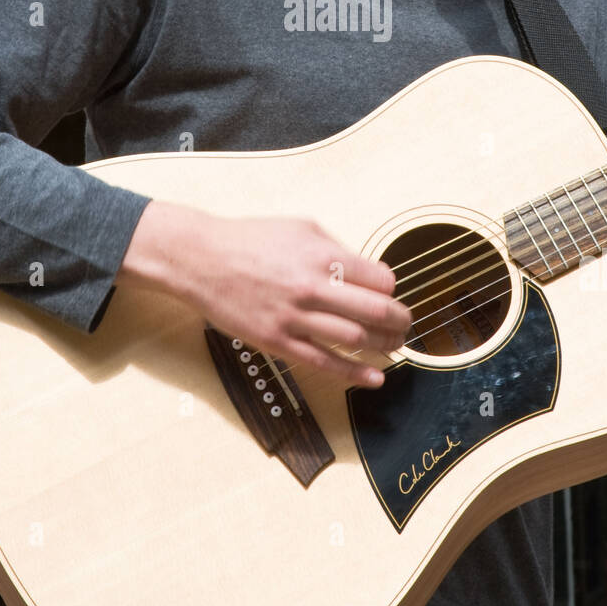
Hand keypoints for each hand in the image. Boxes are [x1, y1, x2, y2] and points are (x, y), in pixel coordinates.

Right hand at [117, 202, 411, 387]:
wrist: (201, 259)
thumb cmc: (252, 239)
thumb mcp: (302, 227)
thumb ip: (337, 249)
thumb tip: (369, 273)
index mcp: (322, 256)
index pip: (380, 279)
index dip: (392, 288)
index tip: (389, 293)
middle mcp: (312, 288)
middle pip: (375, 311)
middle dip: (399, 321)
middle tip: (405, 324)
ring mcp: (294, 318)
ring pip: (354, 339)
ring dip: (382, 346)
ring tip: (393, 346)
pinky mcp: (277, 342)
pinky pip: (323, 363)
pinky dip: (354, 373)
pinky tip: (374, 377)